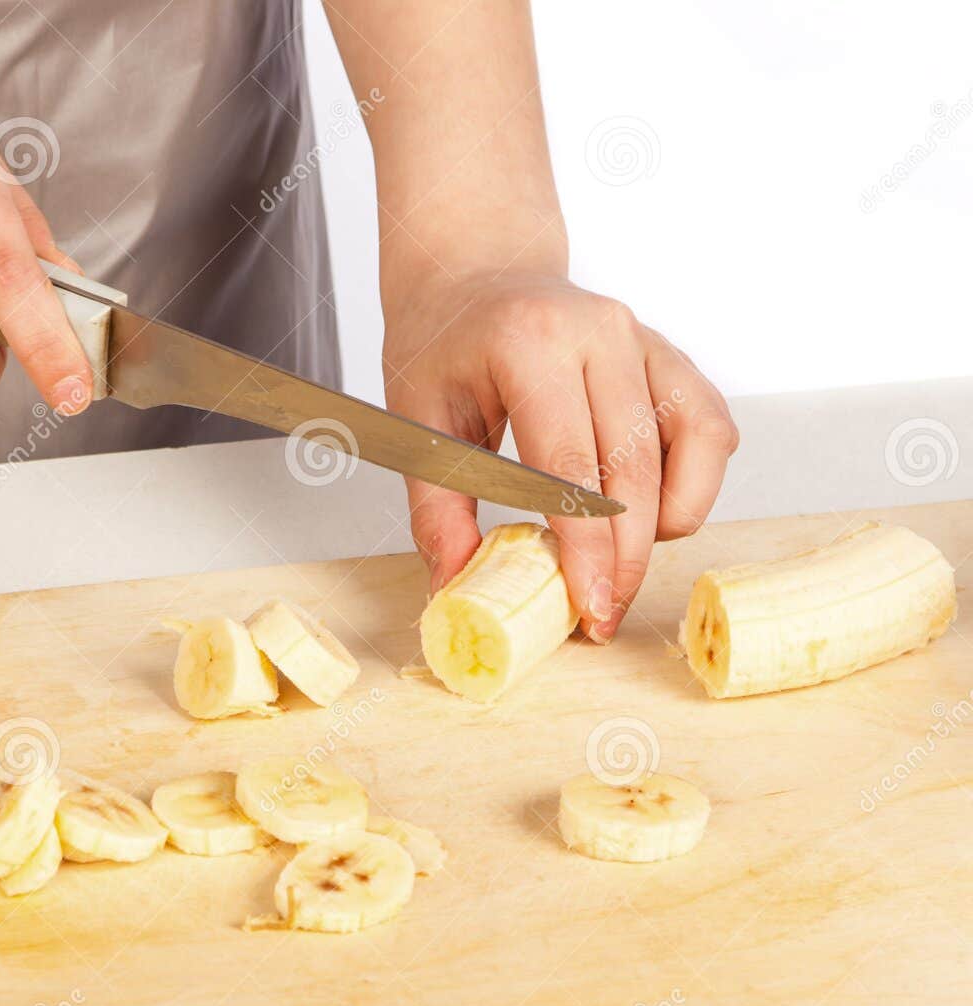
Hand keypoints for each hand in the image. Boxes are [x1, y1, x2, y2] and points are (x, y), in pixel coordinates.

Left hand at [383, 269, 737, 640]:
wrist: (474, 274)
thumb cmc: (443, 344)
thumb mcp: (416, 422)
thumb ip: (437, 511)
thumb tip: (456, 590)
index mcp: (530, 342)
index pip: (573, 466)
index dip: (588, 548)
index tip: (589, 609)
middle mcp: (600, 332)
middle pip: (637, 468)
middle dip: (625, 557)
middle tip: (601, 612)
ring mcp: (644, 339)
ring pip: (693, 448)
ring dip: (665, 521)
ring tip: (617, 555)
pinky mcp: (671, 355)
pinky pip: (708, 428)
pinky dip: (690, 482)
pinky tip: (648, 510)